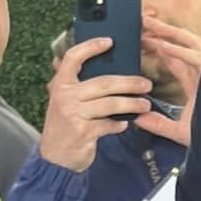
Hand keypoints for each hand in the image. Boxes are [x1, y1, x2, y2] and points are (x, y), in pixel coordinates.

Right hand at [39, 37, 152, 171]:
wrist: (55, 158)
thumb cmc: (64, 127)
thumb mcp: (64, 102)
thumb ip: (78, 87)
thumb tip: (104, 69)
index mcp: (61, 84)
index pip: (73, 58)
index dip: (91, 47)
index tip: (109, 41)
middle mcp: (66, 96)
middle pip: (103, 83)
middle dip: (129, 83)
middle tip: (146, 84)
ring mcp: (74, 114)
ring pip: (110, 104)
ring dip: (132, 104)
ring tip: (145, 105)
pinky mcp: (84, 131)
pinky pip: (109, 124)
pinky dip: (119, 124)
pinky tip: (125, 124)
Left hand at [137, 15, 200, 145]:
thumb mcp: (178, 131)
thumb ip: (158, 125)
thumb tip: (137, 120)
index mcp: (199, 83)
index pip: (179, 60)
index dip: (163, 49)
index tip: (146, 40)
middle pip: (183, 45)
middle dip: (164, 32)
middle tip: (143, 22)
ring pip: (190, 43)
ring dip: (169, 33)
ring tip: (149, 25)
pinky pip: (196, 57)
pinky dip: (178, 51)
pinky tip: (161, 46)